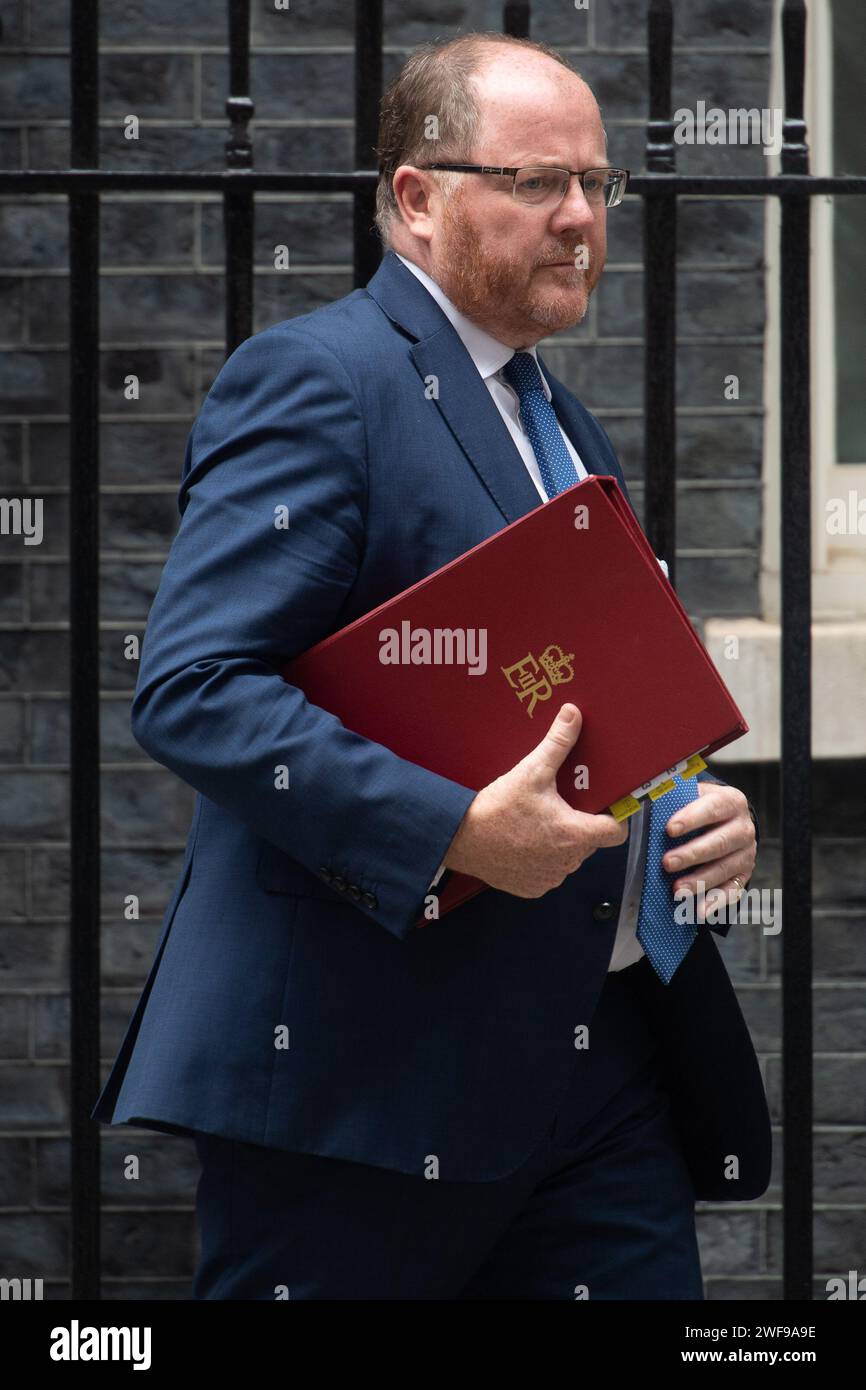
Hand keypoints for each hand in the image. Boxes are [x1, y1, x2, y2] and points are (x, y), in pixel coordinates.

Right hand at [442, 702, 627, 896]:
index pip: (617, 832)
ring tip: (539, 822)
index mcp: (575, 834)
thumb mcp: (531, 771)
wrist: (461, 838)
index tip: (607, 806)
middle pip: (590, 841)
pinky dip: (542, 859)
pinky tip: (526, 841)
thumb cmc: (497, 809)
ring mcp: (550, 878)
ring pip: (569, 857)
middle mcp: (568, 861)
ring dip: (561, 842)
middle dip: (580, 823)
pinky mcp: (532, 888)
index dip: (616, 817)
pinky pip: (548, 872)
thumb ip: (558, 743)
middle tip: (562, 805)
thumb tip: (573, 715)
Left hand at [662, 782, 756, 921]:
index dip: (692, 818)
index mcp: (731, 802)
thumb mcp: (694, 796)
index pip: (713, 808)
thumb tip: (646, 804)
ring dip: (699, 881)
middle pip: (719, 842)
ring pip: (724, 869)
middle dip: (692, 854)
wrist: (729, 821)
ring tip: (677, 890)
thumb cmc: (702, 808)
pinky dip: (715, 902)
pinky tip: (699, 911)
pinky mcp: (744, 875)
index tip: (669, 829)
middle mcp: (743, 828)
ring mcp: (746, 854)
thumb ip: (676, 799)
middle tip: (667, 863)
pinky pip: (732, 891)